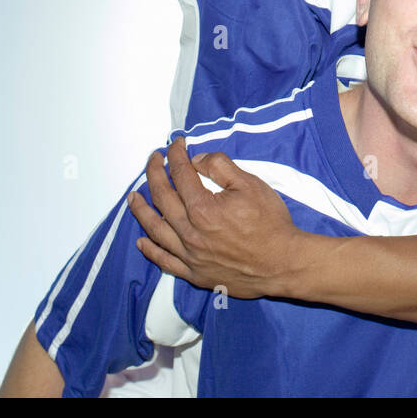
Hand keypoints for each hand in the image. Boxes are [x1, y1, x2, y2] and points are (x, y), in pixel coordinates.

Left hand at [127, 138, 303, 298]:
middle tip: (154, 160)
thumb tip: (197, 160)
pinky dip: (151, 250)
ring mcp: (191, 255)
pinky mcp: (195, 273)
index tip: (176, 144)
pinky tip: (142, 241)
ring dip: (141, 210)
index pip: (181, 175)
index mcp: (203, 208)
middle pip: (163, 198)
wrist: (283, 263)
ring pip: (156, 229)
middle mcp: (190, 232)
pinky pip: (165, 261)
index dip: (176, 155)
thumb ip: (221, 167)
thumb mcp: (251, 185)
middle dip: (155, 174)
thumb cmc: (271, 223)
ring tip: (133, 197)